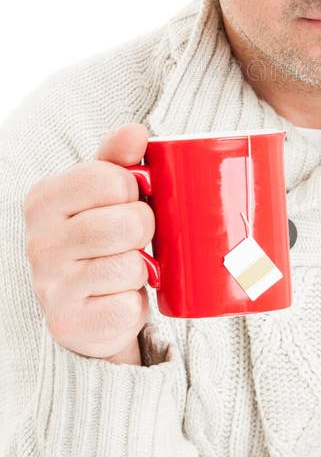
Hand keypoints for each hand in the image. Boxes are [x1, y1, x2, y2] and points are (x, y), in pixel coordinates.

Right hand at [23, 123, 154, 364]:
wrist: (89, 308)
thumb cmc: (101, 238)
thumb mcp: (106, 193)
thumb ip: (118, 158)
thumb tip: (135, 131)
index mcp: (45, 200)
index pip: (110, 179)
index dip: (132, 190)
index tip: (126, 201)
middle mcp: (39, 243)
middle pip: (130, 223)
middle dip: (144, 229)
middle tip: (133, 238)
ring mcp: (51, 286)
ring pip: (133, 264)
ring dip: (141, 266)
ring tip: (125, 266)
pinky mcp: (70, 324)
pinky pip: (128, 306)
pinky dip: (135, 302)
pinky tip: (117, 297)